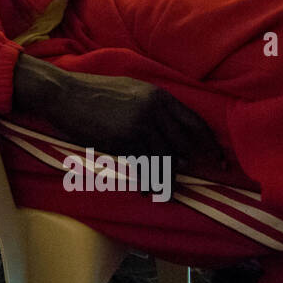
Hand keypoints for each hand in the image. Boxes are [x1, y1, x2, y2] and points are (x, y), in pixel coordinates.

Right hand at [13, 57, 226, 170]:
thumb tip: (173, 134)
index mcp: (159, 95)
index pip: (195, 123)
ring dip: (167, 179)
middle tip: (187, 181)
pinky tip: (148, 191)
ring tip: (167, 192)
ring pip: (164, 159)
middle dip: (187, 166)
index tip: (219, 161)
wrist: (63, 94)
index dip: (210, 145)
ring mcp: (138, 126)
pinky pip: (142, 166)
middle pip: (181, 146)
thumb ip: (154, 106)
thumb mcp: (131, 90)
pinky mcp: (122, 141)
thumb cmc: (94, 92)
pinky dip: (147, 181)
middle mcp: (153, 110)